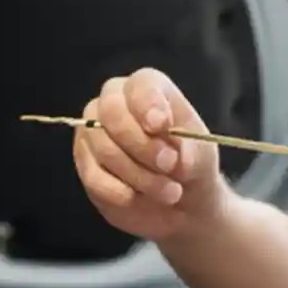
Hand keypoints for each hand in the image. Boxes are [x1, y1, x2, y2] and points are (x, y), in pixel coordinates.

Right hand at [73, 67, 222, 241]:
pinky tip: (138, 198)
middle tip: (170, 165)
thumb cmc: (190, 164)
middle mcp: (113, 103)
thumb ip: (188, 146)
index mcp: (148, 89)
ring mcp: (93, 133)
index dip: (148, 103)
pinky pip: (94, 177)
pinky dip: (120, 192)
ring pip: (105, 148)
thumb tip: (169, 149)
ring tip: (169, 192)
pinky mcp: (86, 165)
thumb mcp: (201, 154)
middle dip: (142, 144)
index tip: (161, 125)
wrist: (181, 203)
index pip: (139, 85)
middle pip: (112, 112)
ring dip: (140, 176)